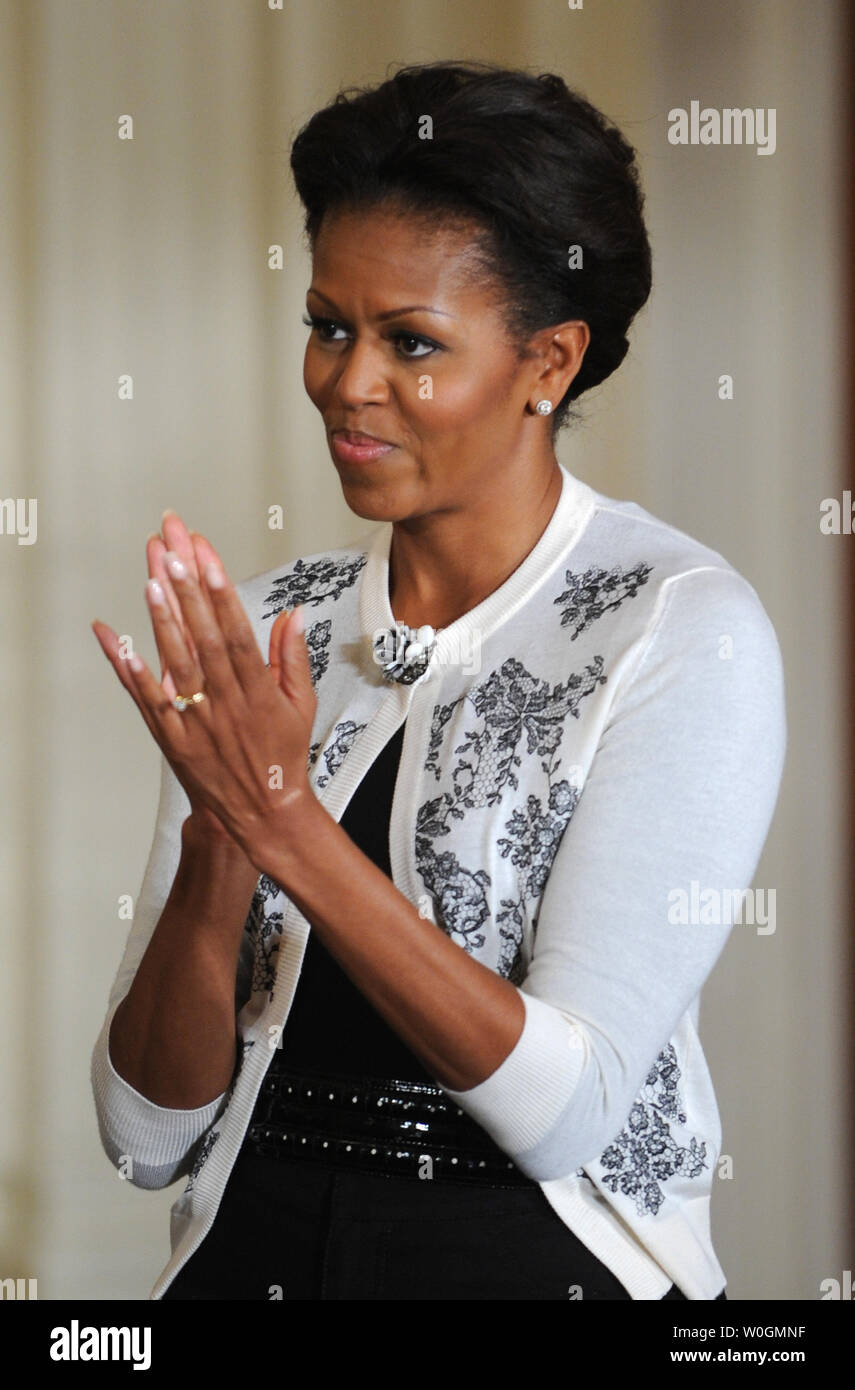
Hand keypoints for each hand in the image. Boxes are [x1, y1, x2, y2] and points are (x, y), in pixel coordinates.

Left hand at [92, 518, 316, 865]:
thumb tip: (294, 614)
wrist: (264, 814)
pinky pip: (148, 701)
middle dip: (187, 585)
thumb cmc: (282, 757)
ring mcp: (197, 721)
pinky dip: (130, 670)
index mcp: (259, 690)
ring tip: (151, 574)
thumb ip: (293, 657)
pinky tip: (116, 638)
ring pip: (177, 662)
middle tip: (172, 543)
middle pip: (204, 635)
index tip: (207, 555)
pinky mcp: (173, 739)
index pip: (238, 631)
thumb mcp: (302, 704)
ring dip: (162, 616)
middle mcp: (226, 702)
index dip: (221, 591)